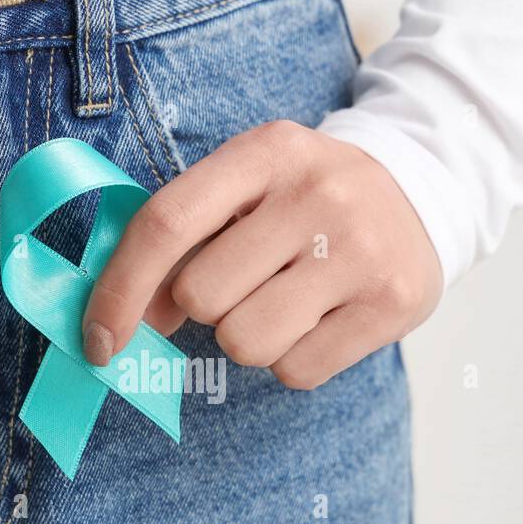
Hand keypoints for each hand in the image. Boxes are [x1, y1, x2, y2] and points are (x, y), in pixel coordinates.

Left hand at [81, 120, 442, 388]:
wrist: (424, 193)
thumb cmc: (305, 202)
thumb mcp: (248, 188)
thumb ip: (181, 241)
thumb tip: (119, 327)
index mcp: (266, 152)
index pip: (167, 224)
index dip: (119, 290)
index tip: (99, 341)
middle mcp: (318, 193)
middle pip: (202, 295)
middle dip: (207, 306)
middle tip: (248, 281)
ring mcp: (361, 249)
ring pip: (245, 342)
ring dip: (248, 338)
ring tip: (286, 301)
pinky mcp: (392, 303)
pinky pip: (296, 371)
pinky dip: (293, 360)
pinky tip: (320, 320)